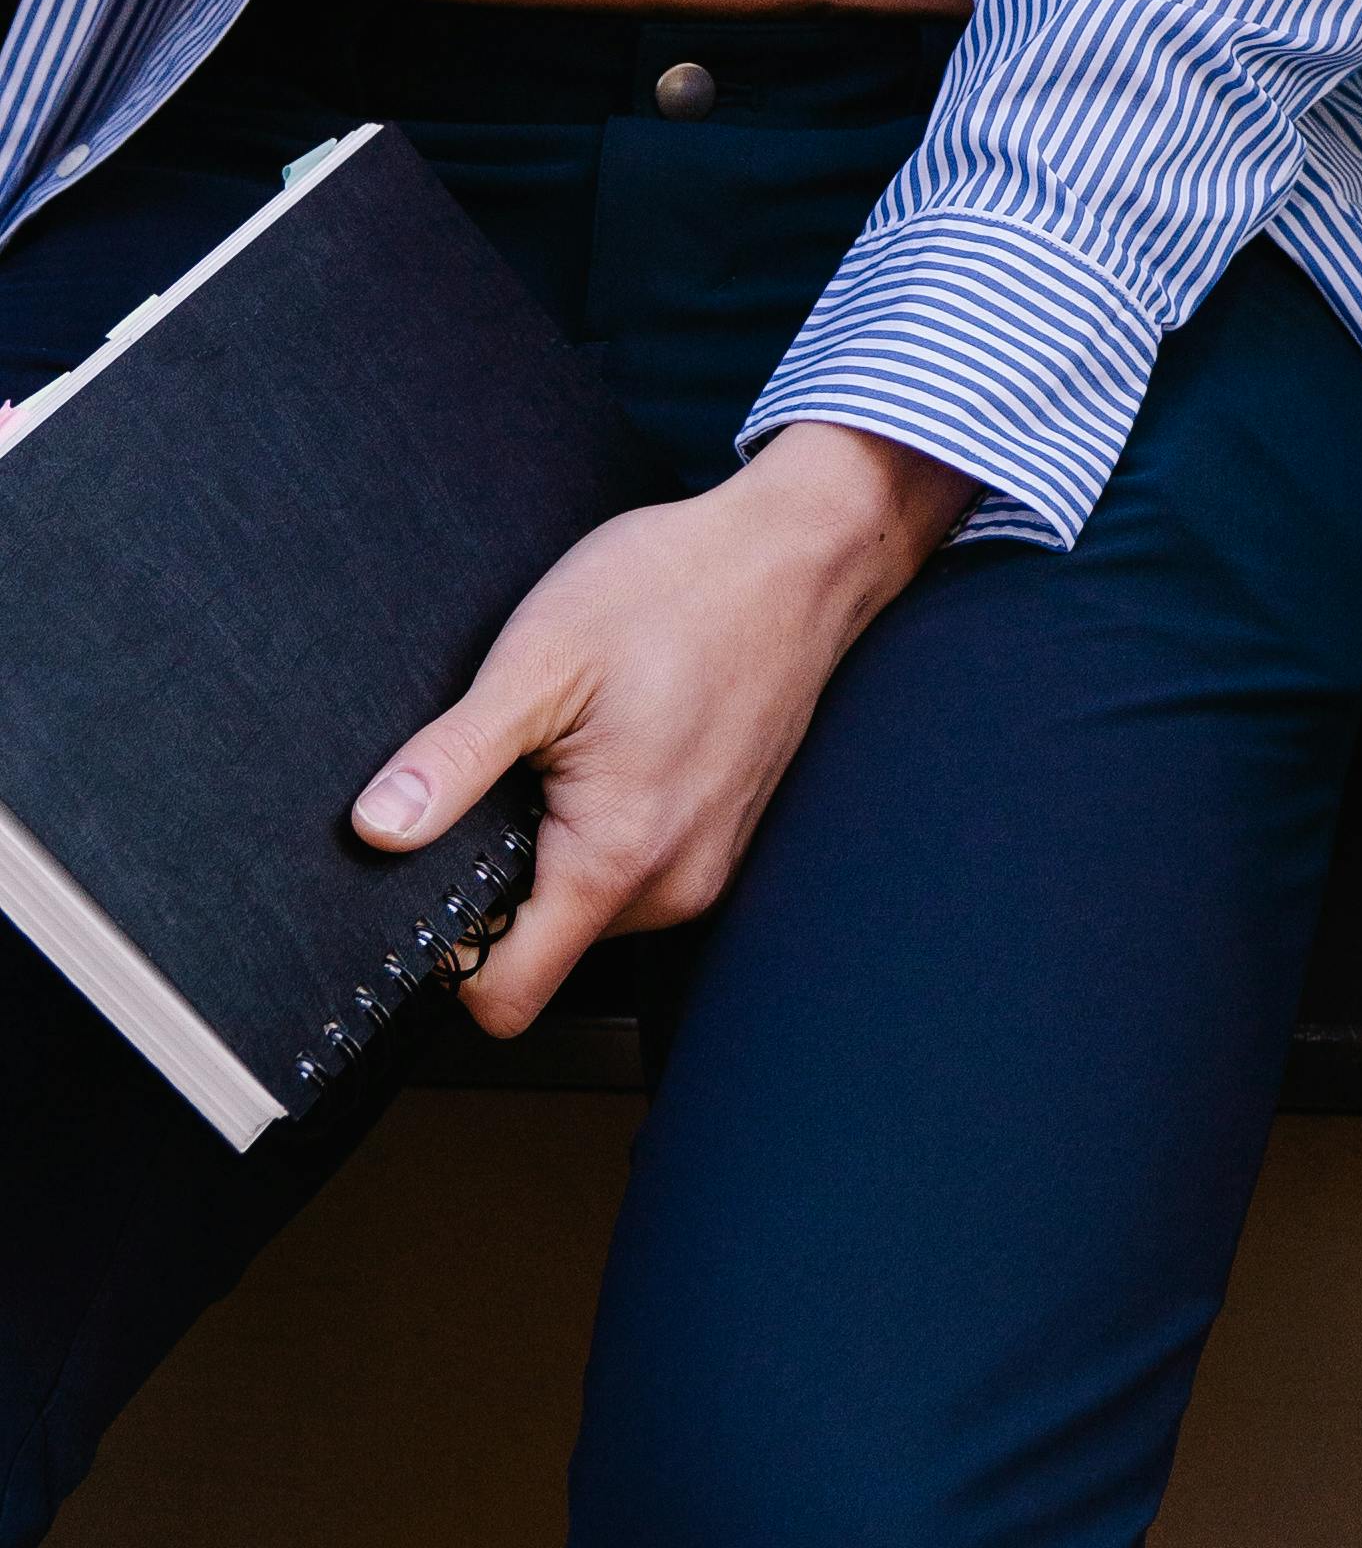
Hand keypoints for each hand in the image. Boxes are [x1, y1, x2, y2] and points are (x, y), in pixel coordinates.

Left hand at [349, 420, 970, 1036]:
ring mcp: (707, 864)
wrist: (799, 552)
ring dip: (555, 849)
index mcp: (618, 858)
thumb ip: (452, 761)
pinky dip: (605, 829)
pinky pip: (637, 872)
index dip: (448, 957)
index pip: (506, 995)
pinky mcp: (723, 837)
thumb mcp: (540, 661)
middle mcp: (674, 884)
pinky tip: (613, 745)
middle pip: (545, 951)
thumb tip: (375, 831)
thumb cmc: (679, 590)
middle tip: (510, 773)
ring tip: (569, 747)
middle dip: (503, 883)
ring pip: (589, 910)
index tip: (431, 876)